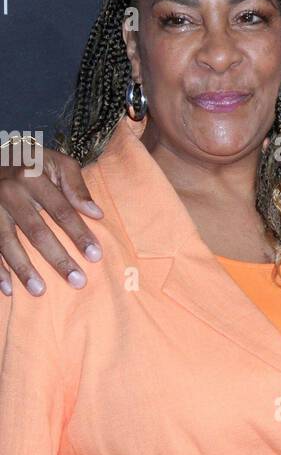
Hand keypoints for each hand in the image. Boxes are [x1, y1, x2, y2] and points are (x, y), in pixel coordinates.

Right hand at [0, 145, 102, 294]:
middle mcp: (10, 193)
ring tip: (40, 291)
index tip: (95, 255)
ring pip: (8, 243)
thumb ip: (77, 186)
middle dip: (58, 258)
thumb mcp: (57, 163)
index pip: (61, 211)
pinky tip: (8, 288)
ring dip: (24, 269)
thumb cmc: (34, 164)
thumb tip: (97, 214)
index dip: (79, 233)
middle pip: (37, 231)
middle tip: (77, 281)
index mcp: (33, 178)